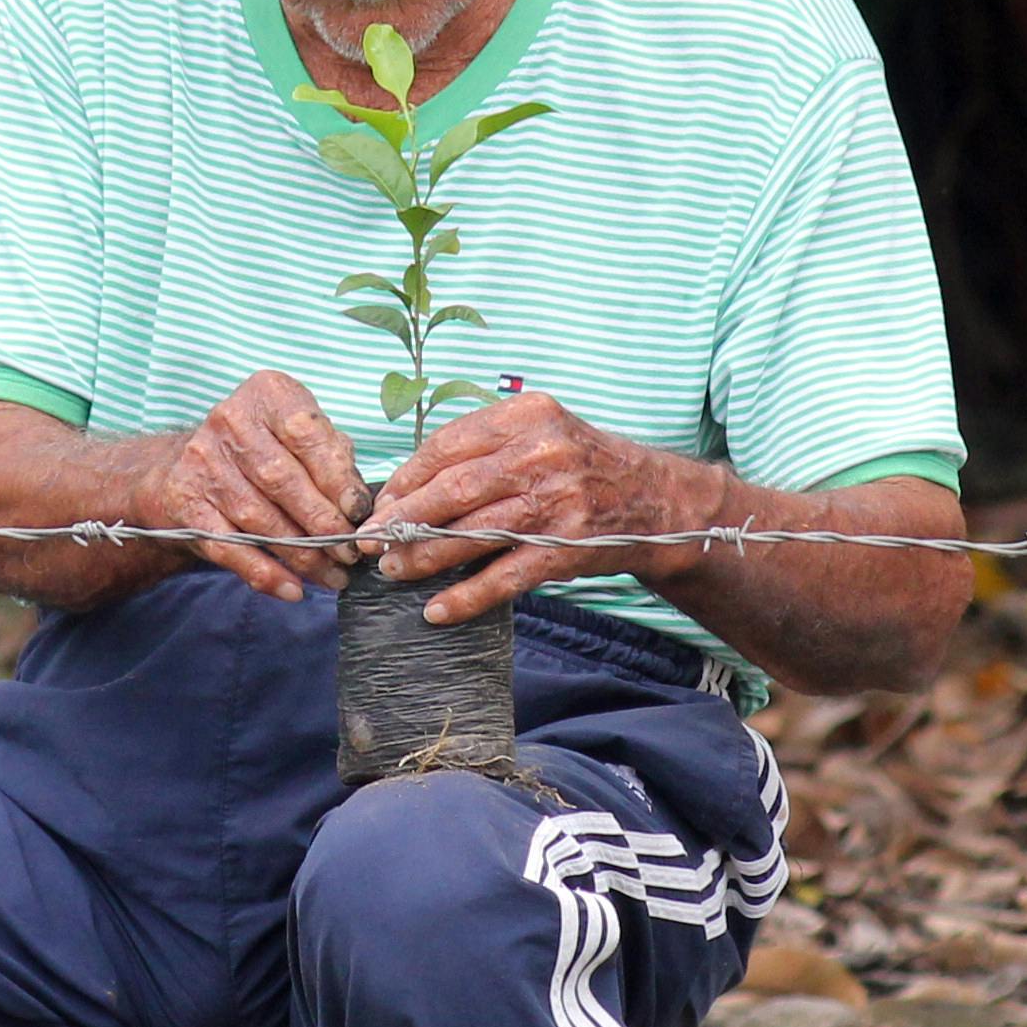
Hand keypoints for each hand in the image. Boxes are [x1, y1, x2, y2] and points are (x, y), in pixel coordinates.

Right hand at [152, 371, 371, 600]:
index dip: (335, 477)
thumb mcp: (299, 436)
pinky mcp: (186, 504)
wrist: (188, 466)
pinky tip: (292, 589)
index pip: (305, 434)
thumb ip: (333, 458)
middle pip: (282, 480)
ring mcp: (203, 463)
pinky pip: (230, 546)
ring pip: (259, 518)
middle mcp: (229, 422)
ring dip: (301, 555)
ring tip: (333, 575)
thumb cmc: (264, 449)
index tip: (358, 511)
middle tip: (351, 553)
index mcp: (267, 395)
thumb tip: (360, 505)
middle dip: (323, 524)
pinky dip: (264, 573)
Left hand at [363, 393, 735, 622]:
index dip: (406, 479)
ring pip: (472, 534)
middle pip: (453, 489)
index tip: (381, 504)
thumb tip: (407, 487)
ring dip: (424, 557)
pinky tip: (436, 610)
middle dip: (403, 519)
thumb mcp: (539, 433)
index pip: (447, 446)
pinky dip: (466, 597)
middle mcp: (541, 455)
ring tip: (393, 570)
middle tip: (370, 541)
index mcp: (527, 417)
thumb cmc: (582, 466)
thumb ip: (482, 448)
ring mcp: (556, 504)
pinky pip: (504, 578)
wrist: (657, 501)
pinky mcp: (566, 549)